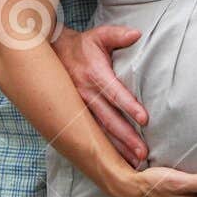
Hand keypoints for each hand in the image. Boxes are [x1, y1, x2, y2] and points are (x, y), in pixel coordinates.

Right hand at [52, 23, 148, 165]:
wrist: (52, 54)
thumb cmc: (82, 45)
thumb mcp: (99, 35)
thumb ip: (118, 35)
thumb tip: (137, 34)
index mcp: (95, 75)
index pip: (115, 92)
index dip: (129, 106)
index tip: (144, 119)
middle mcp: (86, 94)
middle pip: (109, 119)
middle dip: (126, 137)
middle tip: (143, 153)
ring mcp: (80, 107)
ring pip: (101, 131)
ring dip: (117, 148)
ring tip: (134, 162)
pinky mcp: (77, 114)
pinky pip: (93, 133)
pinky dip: (105, 148)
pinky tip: (117, 160)